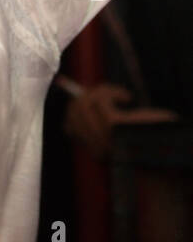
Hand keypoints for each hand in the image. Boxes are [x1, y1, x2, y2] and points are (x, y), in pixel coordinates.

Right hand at [63, 82, 179, 159]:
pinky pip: (100, 99)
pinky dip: (111, 91)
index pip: (69, 127)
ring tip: (120, 95)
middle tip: (107, 92)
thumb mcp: (124, 128)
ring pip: (84, 102)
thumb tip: (79, 93)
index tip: (74, 90)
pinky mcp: (114, 124)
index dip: (71, 108)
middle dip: (87, 94)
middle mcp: (96, 146)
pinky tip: (127, 97)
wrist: (172, 146)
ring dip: (101, 91)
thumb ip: (102, 116)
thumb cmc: (151, 137)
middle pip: (74, 111)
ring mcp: (104, 136)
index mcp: (96, 151)